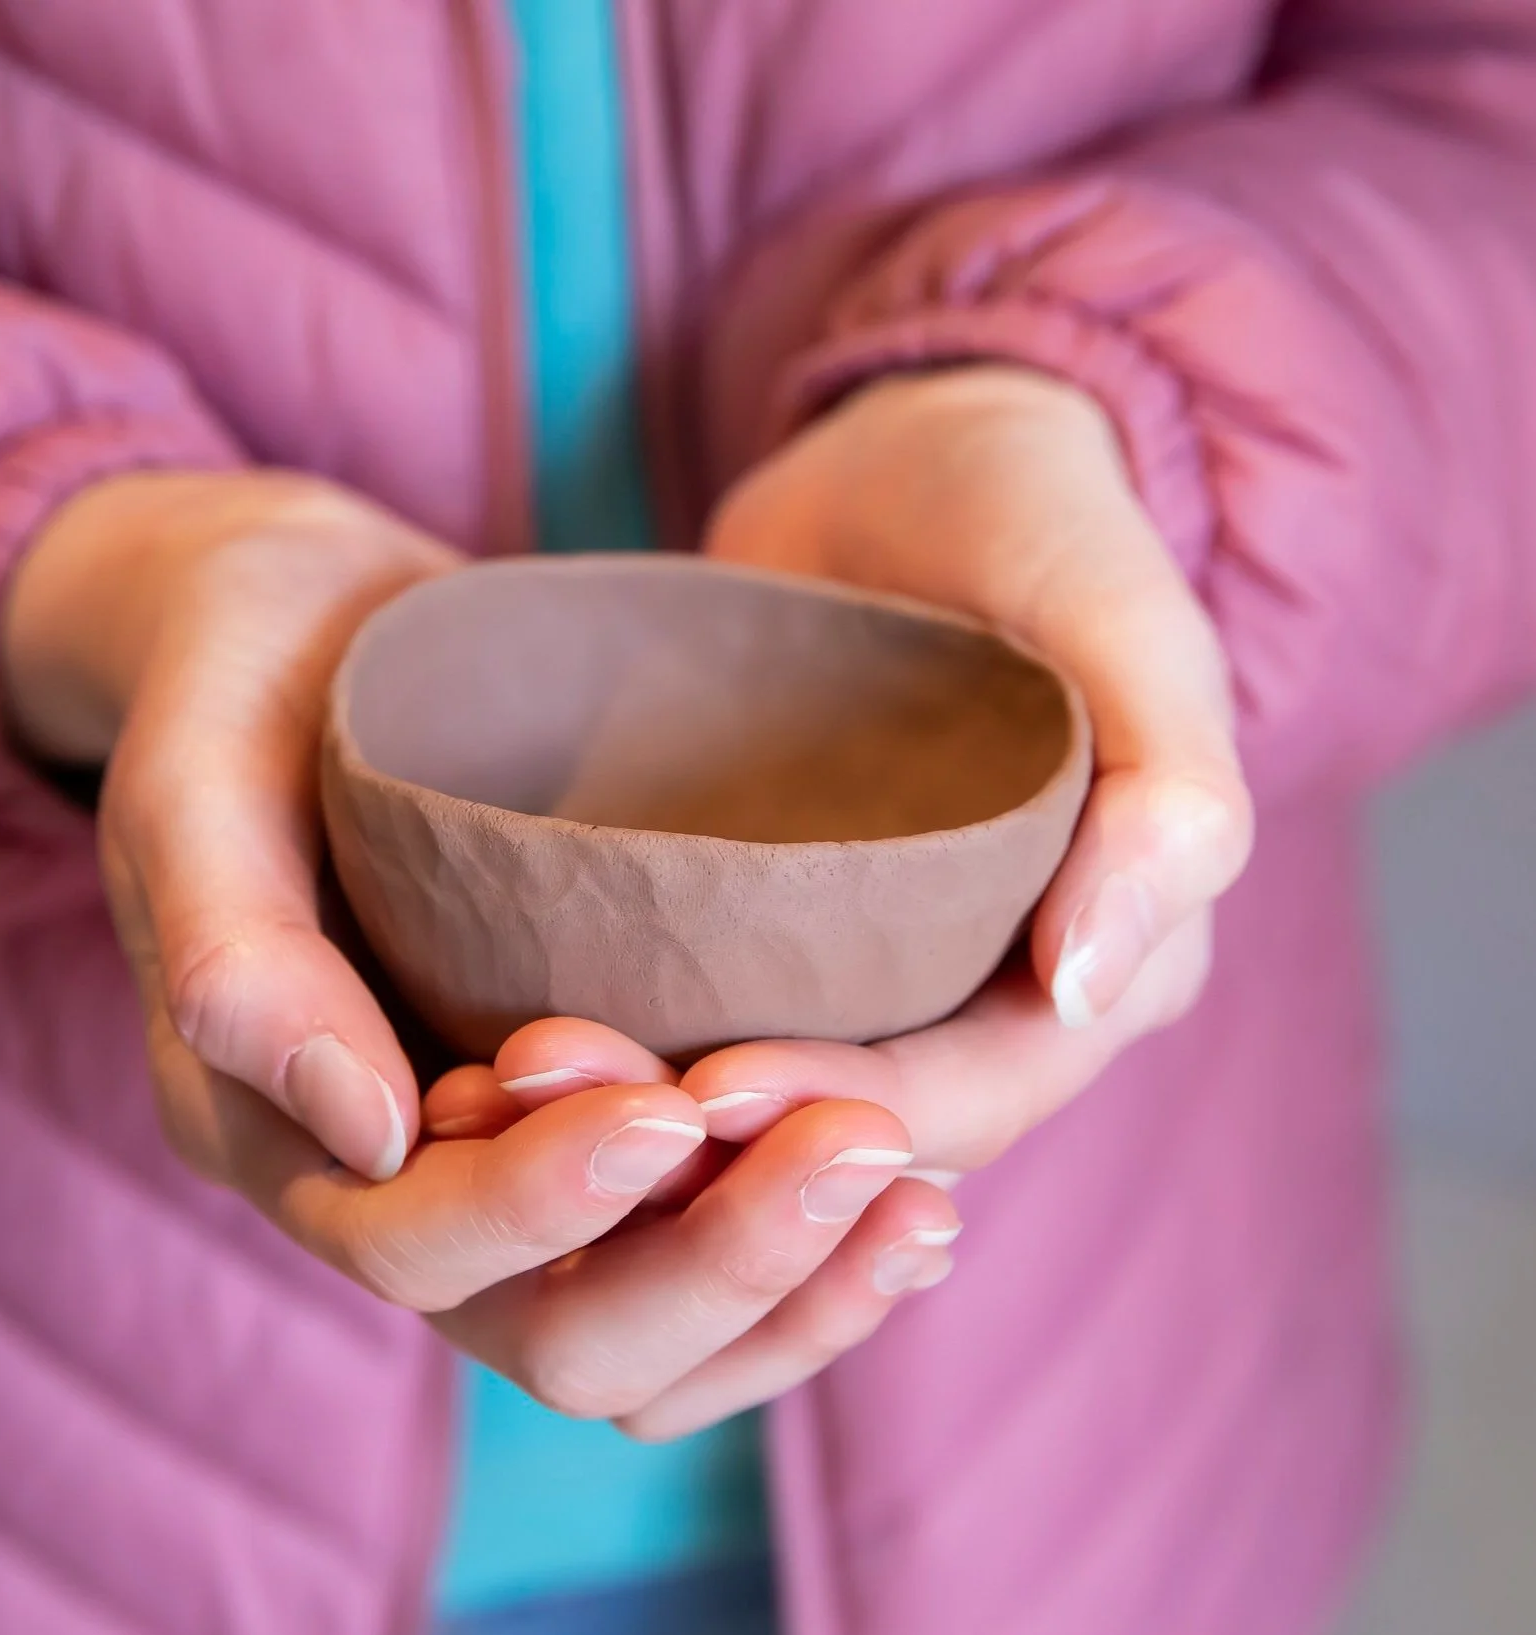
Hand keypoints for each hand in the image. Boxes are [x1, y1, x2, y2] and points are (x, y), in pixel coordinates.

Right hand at [2, 470, 957, 1439]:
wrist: (308, 635)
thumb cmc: (238, 688)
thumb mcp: (195, 785)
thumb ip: (239, 961)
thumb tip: (375, 1131)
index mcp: (276, 1132)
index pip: (412, 1248)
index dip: (538, 1204)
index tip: (664, 1102)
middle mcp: (399, 1185)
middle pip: (562, 1335)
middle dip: (713, 1262)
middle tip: (858, 1149)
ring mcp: (507, 1164)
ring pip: (653, 1332)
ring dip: (789, 1286)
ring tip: (920, 1201)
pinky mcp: (590, 1118)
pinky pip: (698, 1245)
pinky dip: (806, 1252)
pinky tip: (915, 1191)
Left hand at [428, 366, 1252, 1186]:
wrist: (905, 464)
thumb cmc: (1035, 519)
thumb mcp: (1124, 622)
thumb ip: (1168, 793)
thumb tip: (1095, 987)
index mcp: (1105, 969)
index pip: (974, 1094)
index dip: (844, 1115)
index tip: (707, 1092)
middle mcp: (989, 1002)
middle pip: (844, 1128)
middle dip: (707, 1137)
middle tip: (550, 1086)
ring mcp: (875, 974)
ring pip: (760, 1105)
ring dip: (635, 1116)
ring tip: (500, 1082)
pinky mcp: (776, 936)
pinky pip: (701, 1024)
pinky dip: (616, 1052)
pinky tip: (500, 1045)